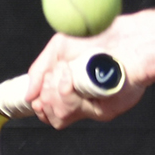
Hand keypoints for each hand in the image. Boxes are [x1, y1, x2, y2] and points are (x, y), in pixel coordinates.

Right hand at [24, 19, 147, 128]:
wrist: (126, 38)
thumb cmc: (96, 38)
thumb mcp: (60, 49)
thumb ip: (39, 71)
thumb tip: (28, 96)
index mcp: (74, 92)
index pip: (50, 113)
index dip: (41, 105)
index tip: (39, 93)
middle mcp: (84, 104)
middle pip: (53, 116)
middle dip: (47, 94)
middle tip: (57, 74)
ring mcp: (94, 108)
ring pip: (60, 115)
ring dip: (55, 91)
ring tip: (67, 71)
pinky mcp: (104, 111)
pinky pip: (72, 110)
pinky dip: (65, 92)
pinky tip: (71, 76)